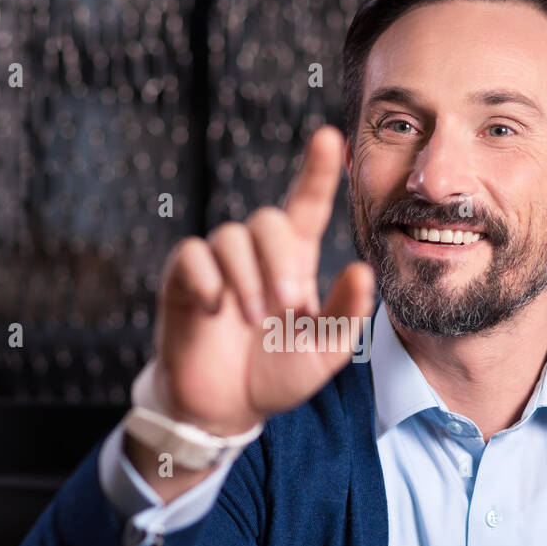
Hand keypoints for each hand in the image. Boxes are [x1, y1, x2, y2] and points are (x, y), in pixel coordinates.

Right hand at [149, 125, 375, 436]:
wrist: (226, 408)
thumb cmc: (277, 374)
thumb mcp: (323, 351)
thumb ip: (345, 313)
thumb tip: (362, 269)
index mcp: (294, 262)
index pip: (306, 204)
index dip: (318, 170)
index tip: (331, 137)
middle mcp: (256, 254)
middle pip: (268, 219)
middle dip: (280, 261)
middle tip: (286, 307)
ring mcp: (218, 264)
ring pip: (231, 237)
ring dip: (248, 279)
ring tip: (251, 318)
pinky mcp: (184, 280)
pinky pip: (193, 256)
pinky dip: (209, 280)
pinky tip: (217, 310)